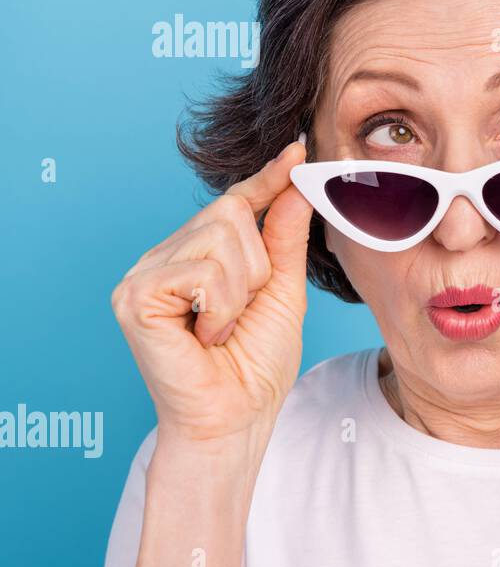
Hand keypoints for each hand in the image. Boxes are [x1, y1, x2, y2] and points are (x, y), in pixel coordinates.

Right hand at [110, 139, 313, 446]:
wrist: (236, 418)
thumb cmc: (256, 364)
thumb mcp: (283, 291)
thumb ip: (285, 238)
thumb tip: (297, 181)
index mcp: (198, 254)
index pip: (235, 203)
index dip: (268, 179)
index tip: (297, 148)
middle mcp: (166, 256)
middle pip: (229, 213)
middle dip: (257, 266)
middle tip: (242, 312)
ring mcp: (144, 273)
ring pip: (219, 238)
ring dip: (240, 290)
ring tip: (222, 327)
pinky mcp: (135, 295)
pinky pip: (202, 271)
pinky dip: (220, 307)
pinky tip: (205, 335)